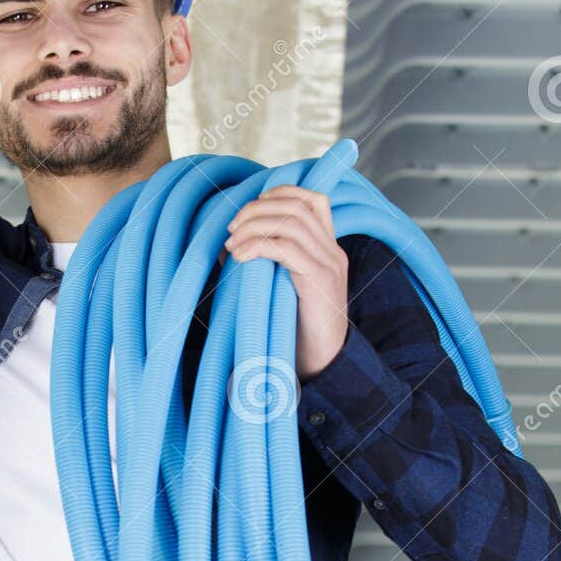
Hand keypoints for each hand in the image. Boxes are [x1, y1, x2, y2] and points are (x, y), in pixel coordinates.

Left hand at [223, 186, 348, 379]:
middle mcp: (333, 251)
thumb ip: (266, 263)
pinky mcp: (321, 281)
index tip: (249, 211)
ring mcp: (329, 265)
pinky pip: (287, 249)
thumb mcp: (281, 289)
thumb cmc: (296, 331)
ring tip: (232, 244)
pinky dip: (258, 246)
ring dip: (254, 226)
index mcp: (327, 249)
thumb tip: (227, 245)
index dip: (279, 194)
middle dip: (258, 210)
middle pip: (297, 206)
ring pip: (291, 222)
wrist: (323, 365)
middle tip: (231, 229)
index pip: (313, 200)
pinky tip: (240, 257)